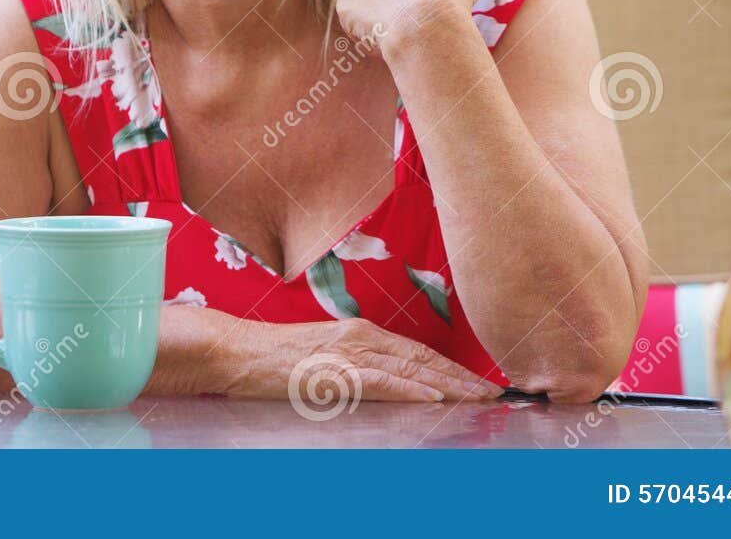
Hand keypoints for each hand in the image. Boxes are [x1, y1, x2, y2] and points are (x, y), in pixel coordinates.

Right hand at [223, 316, 504, 401]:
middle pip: (423, 358)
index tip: (479, 382)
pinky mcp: (333, 372)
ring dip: (448, 385)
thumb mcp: (325, 356)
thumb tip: (390, 384)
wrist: (236, 350)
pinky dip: (410, 389)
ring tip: (478, 397)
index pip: (418, 351)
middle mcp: (361, 337)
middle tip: (495, 392)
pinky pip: (381, 381)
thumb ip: (357, 366)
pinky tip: (433, 397)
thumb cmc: (275, 358)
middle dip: (462, 377)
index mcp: (361, 332)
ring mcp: (348, 353)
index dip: (452, 367)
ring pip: (410, 368)